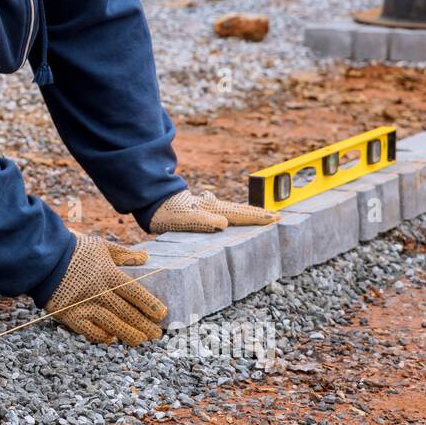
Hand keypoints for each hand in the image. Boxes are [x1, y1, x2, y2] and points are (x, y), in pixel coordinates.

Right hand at [46, 235, 166, 344]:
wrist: (42, 259)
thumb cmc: (73, 249)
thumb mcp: (100, 246)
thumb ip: (123, 254)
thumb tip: (145, 257)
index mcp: (108, 273)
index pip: (135, 292)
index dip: (150, 305)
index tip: (162, 314)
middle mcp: (98, 292)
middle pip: (127, 312)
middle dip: (145, 325)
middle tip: (157, 334)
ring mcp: (84, 306)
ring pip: (112, 325)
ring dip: (129, 334)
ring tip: (141, 340)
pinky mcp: (70, 315)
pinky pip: (90, 331)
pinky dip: (103, 336)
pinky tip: (112, 338)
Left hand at [149, 189, 278, 233]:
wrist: (149, 201)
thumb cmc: (164, 212)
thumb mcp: (183, 219)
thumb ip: (203, 221)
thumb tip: (225, 223)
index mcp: (212, 209)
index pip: (240, 214)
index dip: (258, 217)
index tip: (275, 218)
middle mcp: (211, 207)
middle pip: (239, 209)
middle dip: (257, 213)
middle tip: (276, 216)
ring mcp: (205, 207)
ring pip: (231, 209)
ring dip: (246, 213)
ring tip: (260, 215)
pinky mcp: (198, 209)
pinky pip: (220, 212)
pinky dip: (231, 214)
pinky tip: (228, 217)